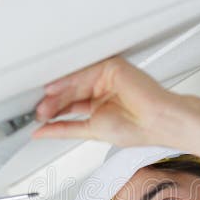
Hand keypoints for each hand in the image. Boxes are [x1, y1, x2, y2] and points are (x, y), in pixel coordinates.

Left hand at [31, 57, 199, 159]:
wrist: (159, 122)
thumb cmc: (139, 129)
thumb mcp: (93, 131)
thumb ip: (65, 129)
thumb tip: (43, 133)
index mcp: (101, 105)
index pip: (72, 106)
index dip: (55, 112)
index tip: (39, 120)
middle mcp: (104, 90)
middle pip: (71, 93)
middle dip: (53, 104)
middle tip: (39, 113)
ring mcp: (107, 77)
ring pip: (76, 83)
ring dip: (58, 95)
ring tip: (45, 107)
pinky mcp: (112, 67)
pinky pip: (85, 71)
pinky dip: (69, 81)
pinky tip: (55, 89)